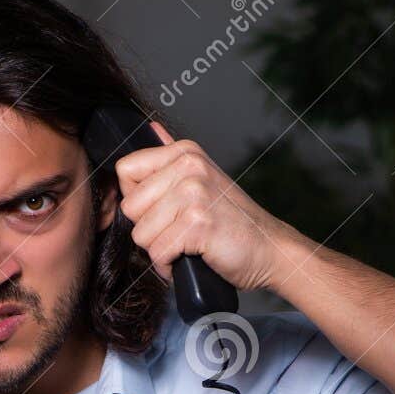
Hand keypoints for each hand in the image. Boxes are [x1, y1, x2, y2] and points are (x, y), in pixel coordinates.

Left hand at [114, 121, 300, 293]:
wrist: (269, 249)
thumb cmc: (233, 222)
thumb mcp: (203, 178)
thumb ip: (172, 155)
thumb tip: (152, 128)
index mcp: (184, 153)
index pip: (125, 170)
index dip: (136, 199)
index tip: (162, 210)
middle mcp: (188, 167)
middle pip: (130, 207)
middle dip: (148, 229)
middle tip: (178, 231)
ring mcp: (194, 193)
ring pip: (141, 233)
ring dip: (160, 249)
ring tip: (186, 244)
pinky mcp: (198, 223)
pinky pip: (158, 252)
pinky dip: (169, 265)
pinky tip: (188, 257)